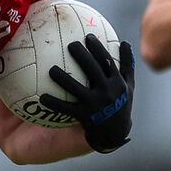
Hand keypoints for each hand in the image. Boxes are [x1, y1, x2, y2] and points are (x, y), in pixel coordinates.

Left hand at [42, 35, 133, 152]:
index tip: (88, 36)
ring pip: (77, 88)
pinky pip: (66, 108)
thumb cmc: (120, 105)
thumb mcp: (129, 86)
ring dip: (63, 78)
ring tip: (51, 70)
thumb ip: (127, 65)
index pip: (107, 60)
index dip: (98, 48)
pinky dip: (54, 103)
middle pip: (93, 69)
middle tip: (70, 44)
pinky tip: (42, 98)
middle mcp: (108, 91)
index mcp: (117, 82)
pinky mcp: (85, 116)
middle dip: (82, 55)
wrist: (115, 134)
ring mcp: (96, 104)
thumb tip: (126, 42)